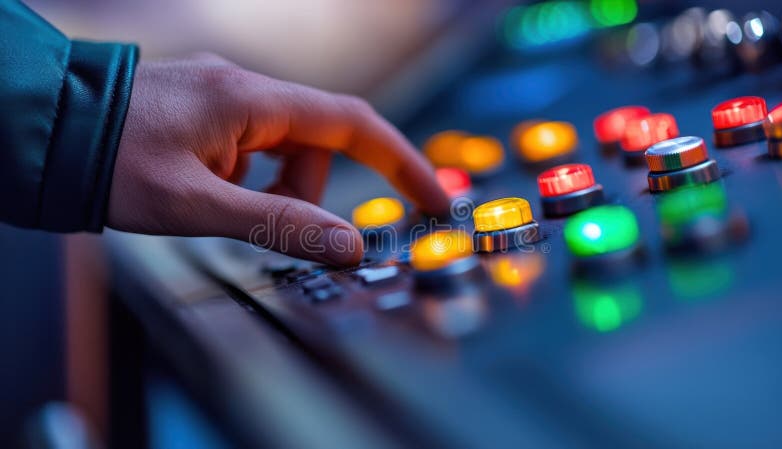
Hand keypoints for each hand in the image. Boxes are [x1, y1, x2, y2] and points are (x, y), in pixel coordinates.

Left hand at [110, 53, 448, 265]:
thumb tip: (346, 246)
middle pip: (316, 147)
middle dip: (304, 195)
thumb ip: (279, 225)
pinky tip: (207, 189)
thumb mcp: (198, 206)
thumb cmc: (106, 160)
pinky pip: (254, 150)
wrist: (43, 132)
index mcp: (251, 100)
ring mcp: (226, 98)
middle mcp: (245, 89)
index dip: (400, 161)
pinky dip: (247, 181)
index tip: (432, 197)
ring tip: (215, 205)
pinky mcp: (209, 113)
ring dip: (269, 191)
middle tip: (259, 222)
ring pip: (284, 153)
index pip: (353, 125)